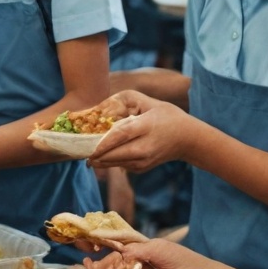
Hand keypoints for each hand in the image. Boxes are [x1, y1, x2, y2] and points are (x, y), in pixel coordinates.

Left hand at [88, 91, 206, 173]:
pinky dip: (110, 162)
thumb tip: (102, 104)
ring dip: (99, 160)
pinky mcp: (142, 168)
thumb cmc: (167, 117)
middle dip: (96, 155)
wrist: (187, 139)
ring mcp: (144, 160)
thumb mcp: (150, 102)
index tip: (87, 146)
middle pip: (115, 154)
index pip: (121, 136)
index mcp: (146, 127)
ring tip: (86, 155)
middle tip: (80, 151)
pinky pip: (121, 166)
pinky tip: (101, 156)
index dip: (102, 142)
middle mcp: (145, 147)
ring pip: (115, 163)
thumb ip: (125, 100)